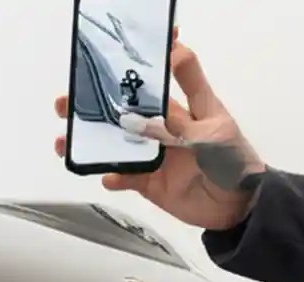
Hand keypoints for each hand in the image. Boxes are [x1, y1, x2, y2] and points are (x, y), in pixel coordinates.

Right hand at [55, 31, 265, 230]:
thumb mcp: (214, 136)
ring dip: (92, 140)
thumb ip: (177, 127)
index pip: (174, 76)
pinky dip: (112, 176)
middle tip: (67, 101)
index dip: (160, 58)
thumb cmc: (235, 163)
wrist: (237, 208)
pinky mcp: (148, 181)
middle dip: (98, 102)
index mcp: (189, 109)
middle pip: (128, 109)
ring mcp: (155, 154)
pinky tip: (106, 175)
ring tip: (65, 140)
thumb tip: (138, 119)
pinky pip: (123, 176)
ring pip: (117, 143)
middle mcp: (167, 128)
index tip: (133, 50)